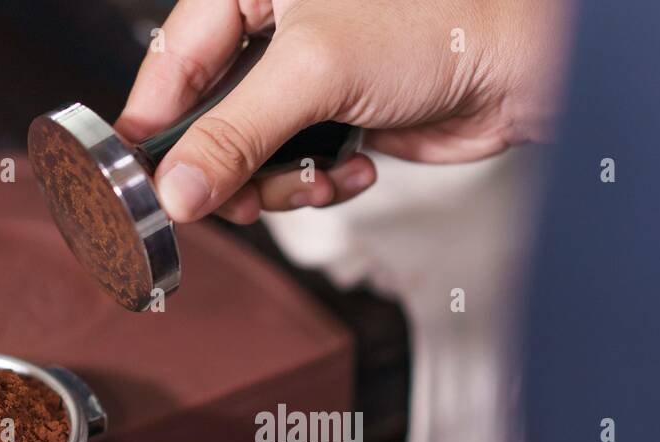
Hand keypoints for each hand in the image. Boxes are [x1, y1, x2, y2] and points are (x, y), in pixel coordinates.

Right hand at [116, 0, 574, 223]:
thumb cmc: (433, 23)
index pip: (174, 57)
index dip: (156, 122)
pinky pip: (296, 168)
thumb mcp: (313, 73)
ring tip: (315, 179)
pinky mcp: (337, 118)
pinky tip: (352, 170)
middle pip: (211, 116)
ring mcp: (307, 78)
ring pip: (252, 152)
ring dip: (279, 183)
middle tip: (237, 199)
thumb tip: (175, 188)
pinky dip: (319, 183)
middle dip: (227, 167)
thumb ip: (233, 134)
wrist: (516, 65)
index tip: (143, 177)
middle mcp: (276, 27)